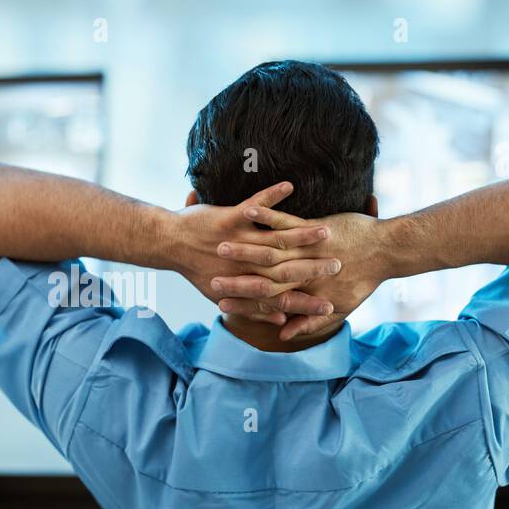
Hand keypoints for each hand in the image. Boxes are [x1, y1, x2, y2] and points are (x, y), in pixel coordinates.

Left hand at [168, 181, 339, 324]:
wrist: (168, 245)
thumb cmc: (197, 271)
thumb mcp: (224, 296)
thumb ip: (255, 309)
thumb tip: (280, 322)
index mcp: (246, 283)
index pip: (284, 297)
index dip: (307, 303)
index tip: (331, 306)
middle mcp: (245, 265)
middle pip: (287, 270)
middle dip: (315, 269)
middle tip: (339, 267)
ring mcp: (238, 241)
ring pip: (275, 239)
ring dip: (302, 234)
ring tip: (326, 231)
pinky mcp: (228, 220)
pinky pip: (254, 207)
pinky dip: (271, 197)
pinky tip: (289, 186)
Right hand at [213, 206, 388, 340]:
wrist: (388, 253)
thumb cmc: (364, 280)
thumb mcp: (339, 307)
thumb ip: (309, 322)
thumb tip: (285, 334)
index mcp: (303, 291)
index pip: (264, 299)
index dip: (239, 301)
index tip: (218, 302)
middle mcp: (300, 271)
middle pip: (259, 274)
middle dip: (233, 275)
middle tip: (210, 275)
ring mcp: (305, 249)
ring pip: (268, 247)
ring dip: (243, 245)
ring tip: (221, 242)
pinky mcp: (313, 227)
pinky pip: (286, 219)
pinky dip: (268, 213)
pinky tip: (251, 209)